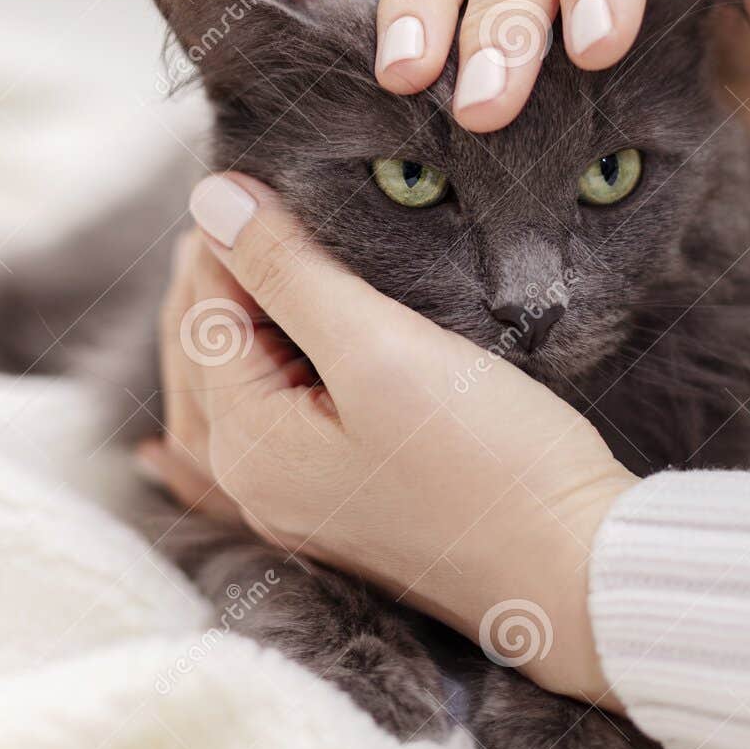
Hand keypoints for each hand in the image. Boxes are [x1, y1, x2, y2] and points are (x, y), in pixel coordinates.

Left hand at [137, 174, 636, 707]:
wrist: (576, 574)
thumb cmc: (491, 460)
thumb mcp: (381, 347)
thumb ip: (288, 273)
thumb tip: (210, 200)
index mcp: (247, 442)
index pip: (203, 309)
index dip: (228, 236)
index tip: (263, 173)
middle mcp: (252, 484)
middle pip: (200, 355)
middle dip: (218, 276)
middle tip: (260, 204)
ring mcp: (294, 506)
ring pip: (221, 399)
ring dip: (225, 329)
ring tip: (247, 268)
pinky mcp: (339, 512)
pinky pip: (248, 452)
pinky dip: (223, 412)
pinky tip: (173, 439)